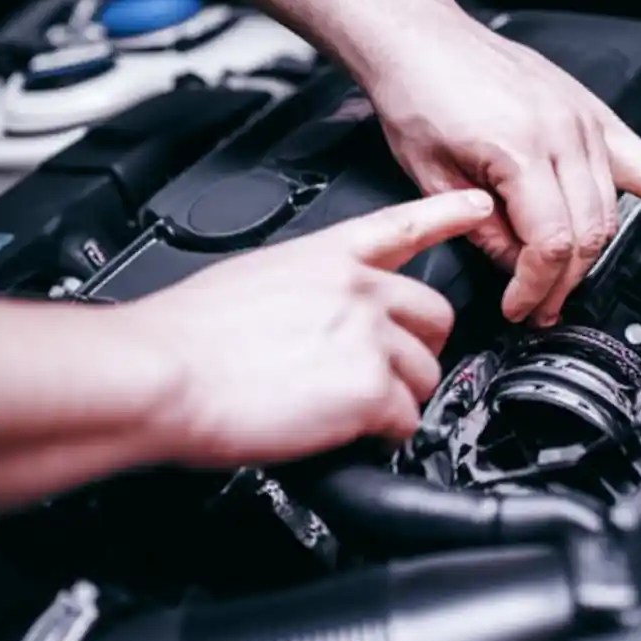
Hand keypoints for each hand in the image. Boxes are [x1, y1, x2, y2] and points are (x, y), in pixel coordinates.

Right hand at [122, 189, 495, 467]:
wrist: (160, 374)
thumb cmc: (186, 337)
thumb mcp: (252, 281)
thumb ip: (304, 292)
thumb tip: (314, 316)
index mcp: (327, 256)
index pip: (404, 225)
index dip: (448, 214)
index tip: (479, 206)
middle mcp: (358, 289)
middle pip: (434, 318)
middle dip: (417, 351)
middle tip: (382, 375)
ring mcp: (369, 337)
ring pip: (425, 376)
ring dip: (397, 399)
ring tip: (348, 410)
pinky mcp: (370, 389)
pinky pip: (406, 420)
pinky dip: (383, 435)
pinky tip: (347, 432)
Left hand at [366, 1, 640, 326]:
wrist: (424, 37)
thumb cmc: (419, 92)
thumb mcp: (432, 177)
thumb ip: (485, 230)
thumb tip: (520, 269)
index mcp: (521, 147)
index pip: (552, 243)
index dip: (535, 286)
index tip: (518, 305)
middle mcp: (565, 133)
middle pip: (589, 235)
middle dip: (562, 282)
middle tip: (536, 306)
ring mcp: (587, 123)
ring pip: (612, 214)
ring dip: (592, 258)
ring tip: (563, 284)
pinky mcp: (597, 117)